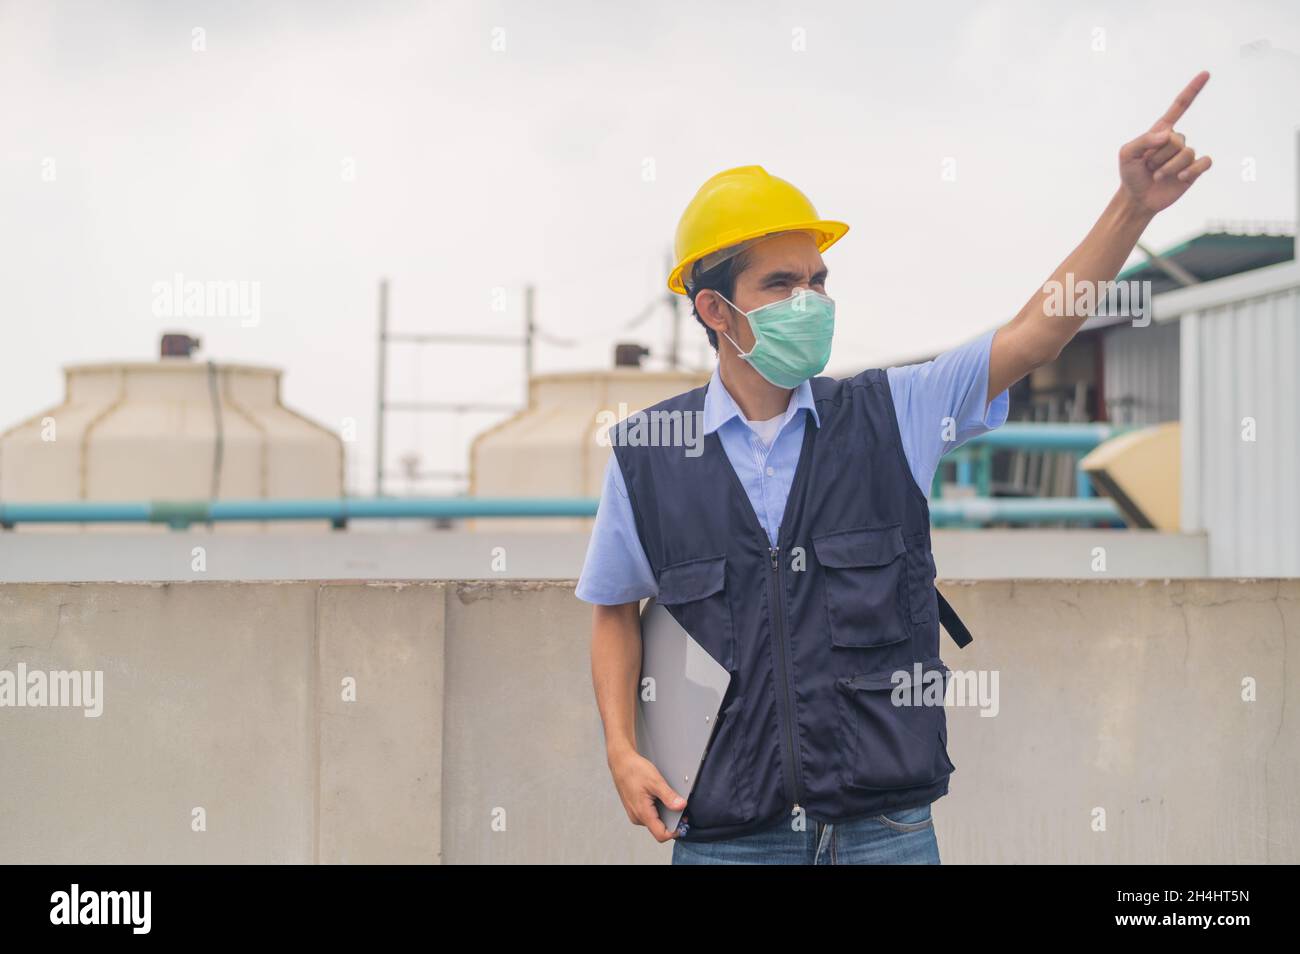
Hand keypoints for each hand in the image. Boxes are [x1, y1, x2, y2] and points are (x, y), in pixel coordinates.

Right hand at [608, 745, 685, 842]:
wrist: (621, 762)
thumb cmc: (634, 770)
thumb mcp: (655, 782)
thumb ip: (669, 796)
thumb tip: (681, 806)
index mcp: (643, 813)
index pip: (661, 834)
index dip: (674, 831)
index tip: (683, 822)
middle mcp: (637, 817)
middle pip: (658, 829)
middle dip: (671, 821)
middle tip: (680, 808)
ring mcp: (634, 813)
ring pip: (653, 822)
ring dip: (664, 815)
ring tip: (668, 799)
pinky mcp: (634, 809)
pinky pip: (648, 815)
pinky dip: (657, 810)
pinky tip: (658, 798)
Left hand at [1118, 71, 1212, 213]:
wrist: (1138, 198)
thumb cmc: (1131, 173)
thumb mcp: (1127, 154)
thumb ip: (1143, 140)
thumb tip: (1167, 135)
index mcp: (1161, 131)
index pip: (1180, 106)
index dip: (1193, 90)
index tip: (1206, 73)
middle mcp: (1176, 140)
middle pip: (1176, 139)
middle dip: (1158, 156)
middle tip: (1148, 167)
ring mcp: (1186, 155)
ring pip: (1186, 153)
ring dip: (1168, 168)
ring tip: (1156, 175)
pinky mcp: (1194, 170)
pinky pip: (1204, 162)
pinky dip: (1192, 170)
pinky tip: (1181, 178)